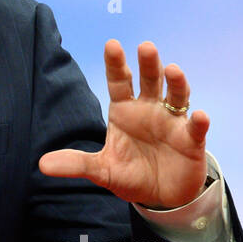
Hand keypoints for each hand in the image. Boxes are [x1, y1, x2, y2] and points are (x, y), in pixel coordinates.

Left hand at [38, 40, 208, 207]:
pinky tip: (200, 116)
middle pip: (149, 81)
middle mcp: (149, 110)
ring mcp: (172, 123)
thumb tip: (42, 165)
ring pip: (176, 96)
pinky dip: (199, 122)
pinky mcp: (191, 141)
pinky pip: (196, 128)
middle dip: (148, 64)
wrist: (159, 197)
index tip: (112, 44)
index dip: (116, 64)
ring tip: (172, 69)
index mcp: (124, 111)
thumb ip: (76, 164)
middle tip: (145, 47)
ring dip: (176, 82)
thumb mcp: (102, 171)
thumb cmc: (130, 175)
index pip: (119, 82)